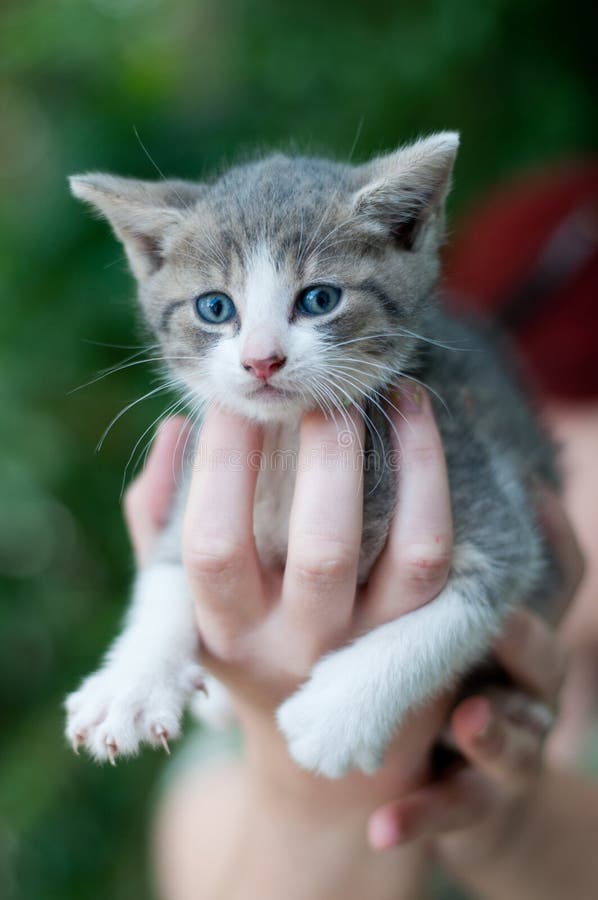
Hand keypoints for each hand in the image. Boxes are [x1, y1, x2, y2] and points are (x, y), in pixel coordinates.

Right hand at [124, 385, 455, 807]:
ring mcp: (375, 650)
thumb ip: (158, 519)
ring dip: (408, 463)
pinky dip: (440, 488)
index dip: (222, 465)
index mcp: (226, 633)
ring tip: (394, 394)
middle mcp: (303, 649)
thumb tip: (176, 430)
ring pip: (407, 553)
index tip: (231, 398)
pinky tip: (424, 430)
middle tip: (321, 392)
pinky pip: (446, 561)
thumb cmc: (244, 651)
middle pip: (322, 550)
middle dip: (325, 457)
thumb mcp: (181, 603)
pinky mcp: (428, 643)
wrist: (324, 763)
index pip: (215, 544)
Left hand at [367, 488, 581, 867]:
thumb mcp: (455, 612)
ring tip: (468, 719)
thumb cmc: (453, 669)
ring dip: (494, 729)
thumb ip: (438, 559)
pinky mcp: (477, 800)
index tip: (529, 490)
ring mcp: (509, 745)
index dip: (553, 537)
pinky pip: (453, 811)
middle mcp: (525, 684)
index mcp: (519, 628)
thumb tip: (395, 470)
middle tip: (500, 618)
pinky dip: (422, 817)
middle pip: (544, 657)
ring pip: (517, 738)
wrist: (466, 773)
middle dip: (525, 637)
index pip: (556, 580)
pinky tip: (383, 828)